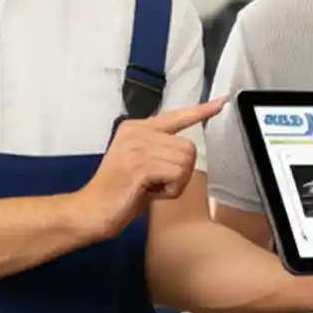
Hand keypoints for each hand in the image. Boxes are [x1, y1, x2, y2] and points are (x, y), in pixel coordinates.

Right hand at [72, 98, 224, 240]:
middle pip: (188, 148)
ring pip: (185, 162)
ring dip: (175, 184)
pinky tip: (150, 194)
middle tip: (155, 184)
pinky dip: (170, 191)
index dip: (202, 110)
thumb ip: (160, 151)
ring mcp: (137, 147)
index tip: (221, 101)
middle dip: (180, 173)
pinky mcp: (140, 165)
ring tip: (150, 189)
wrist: (90, 211)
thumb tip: (187, 152)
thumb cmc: (119, 193)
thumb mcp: (140, 164)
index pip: (176, 115)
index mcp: (137, 128)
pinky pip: (177, 175)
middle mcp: (137, 132)